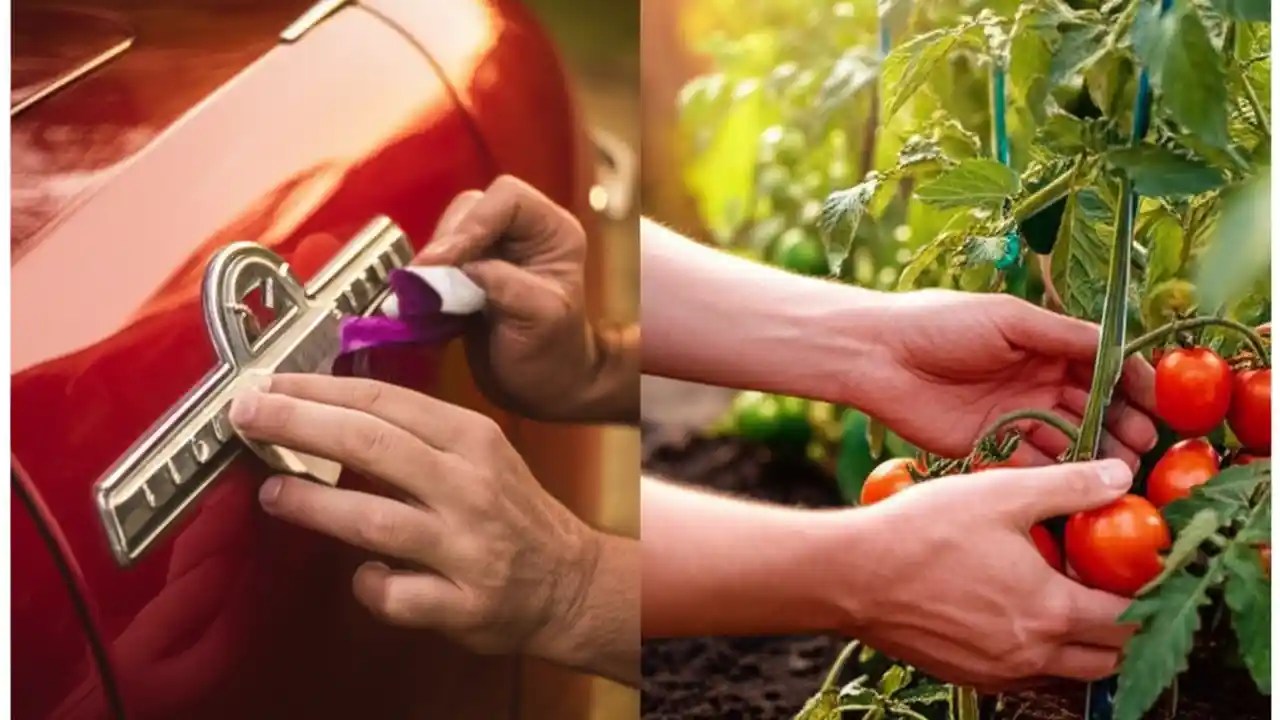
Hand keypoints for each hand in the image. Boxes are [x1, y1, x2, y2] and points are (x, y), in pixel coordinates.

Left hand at [227, 374, 603, 665]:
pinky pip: (396, 596)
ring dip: (314, 506)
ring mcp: (468, 548)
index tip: (269, 385)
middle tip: (248, 416)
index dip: (319, 390)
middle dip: (301, 425)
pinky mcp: (465, 604)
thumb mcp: (478, 451)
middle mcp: (471, 487)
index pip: (385, 401)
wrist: (570, 581)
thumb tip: (324, 411)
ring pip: (375, 520)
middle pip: (373, 446)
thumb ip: (414, 433)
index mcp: (473, 439)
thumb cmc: (509, 511)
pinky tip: (364, 576)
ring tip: (272, 493)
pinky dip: (370, 585)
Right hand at [416, 175, 637, 422]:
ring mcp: (490, 249)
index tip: (441, 262)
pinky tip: (415, 303)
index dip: (472, 224)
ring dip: (429, 263)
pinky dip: (421, 281)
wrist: (542, 389)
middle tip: (422, 280)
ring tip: (417, 295)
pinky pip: (433, 262)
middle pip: (470, 210)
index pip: (507, 199)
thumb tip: (459, 269)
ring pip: (446, 233)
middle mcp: (521, 231)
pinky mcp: (463, 272)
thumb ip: (505, 285)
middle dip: (446, 243)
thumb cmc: (555, 356)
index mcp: (552, 231)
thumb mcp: (542, 319)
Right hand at [836, 459, 1135, 691]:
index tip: (1144, 569)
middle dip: (1123, 628)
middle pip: (1109, 658)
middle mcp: (1032, 652)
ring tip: (1065, 600)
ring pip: (1068, 673)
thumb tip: (1122, 477)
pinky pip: (1024, 675)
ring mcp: (999, 670)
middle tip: (1112, 587)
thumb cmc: (921, 531)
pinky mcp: (967, 675)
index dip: (1146, 594)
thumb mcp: (1001, 493)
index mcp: (1051, 609)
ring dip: (1080, 644)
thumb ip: (1069, 487)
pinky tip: (1013, 613)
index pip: (1130, 619)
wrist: (850, 575)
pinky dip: (1036, 652)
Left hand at [867, 290, 1157, 465]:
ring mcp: (1013, 415)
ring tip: (1121, 470)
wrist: (875, 355)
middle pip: (1092, 407)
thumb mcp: (1008, 319)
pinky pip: (1031, 463)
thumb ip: (1062, 335)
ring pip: (1068, 439)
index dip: (1133, 385)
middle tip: (1144, 445)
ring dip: (1095, 453)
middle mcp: (1034, 381)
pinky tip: (1079, 483)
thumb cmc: (939, 323)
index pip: (1102, 366)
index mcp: (1042, 344)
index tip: (1161, 405)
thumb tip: (1117, 347)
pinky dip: (1056, 473)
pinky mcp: (988, 445)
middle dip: (1122, 425)